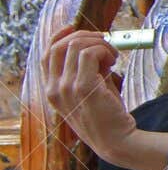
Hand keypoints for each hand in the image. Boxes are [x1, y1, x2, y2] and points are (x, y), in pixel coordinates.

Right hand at [41, 27, 139, 162]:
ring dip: (98, 43)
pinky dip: (104, 50)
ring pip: (76, 46)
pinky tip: (114, 61)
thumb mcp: (91, 90)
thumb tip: (96, 46)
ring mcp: (66, 88)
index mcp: (51, 90)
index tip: (77, 28)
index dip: (60, 36)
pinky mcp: (83, 87)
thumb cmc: (107, 116)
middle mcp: (53, 88)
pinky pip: (89, 53)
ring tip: (113, 55)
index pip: (47, 54)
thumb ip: (88, 70)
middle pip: (59, 45)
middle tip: (105, 42)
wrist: (117, 141)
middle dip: (84, 36)